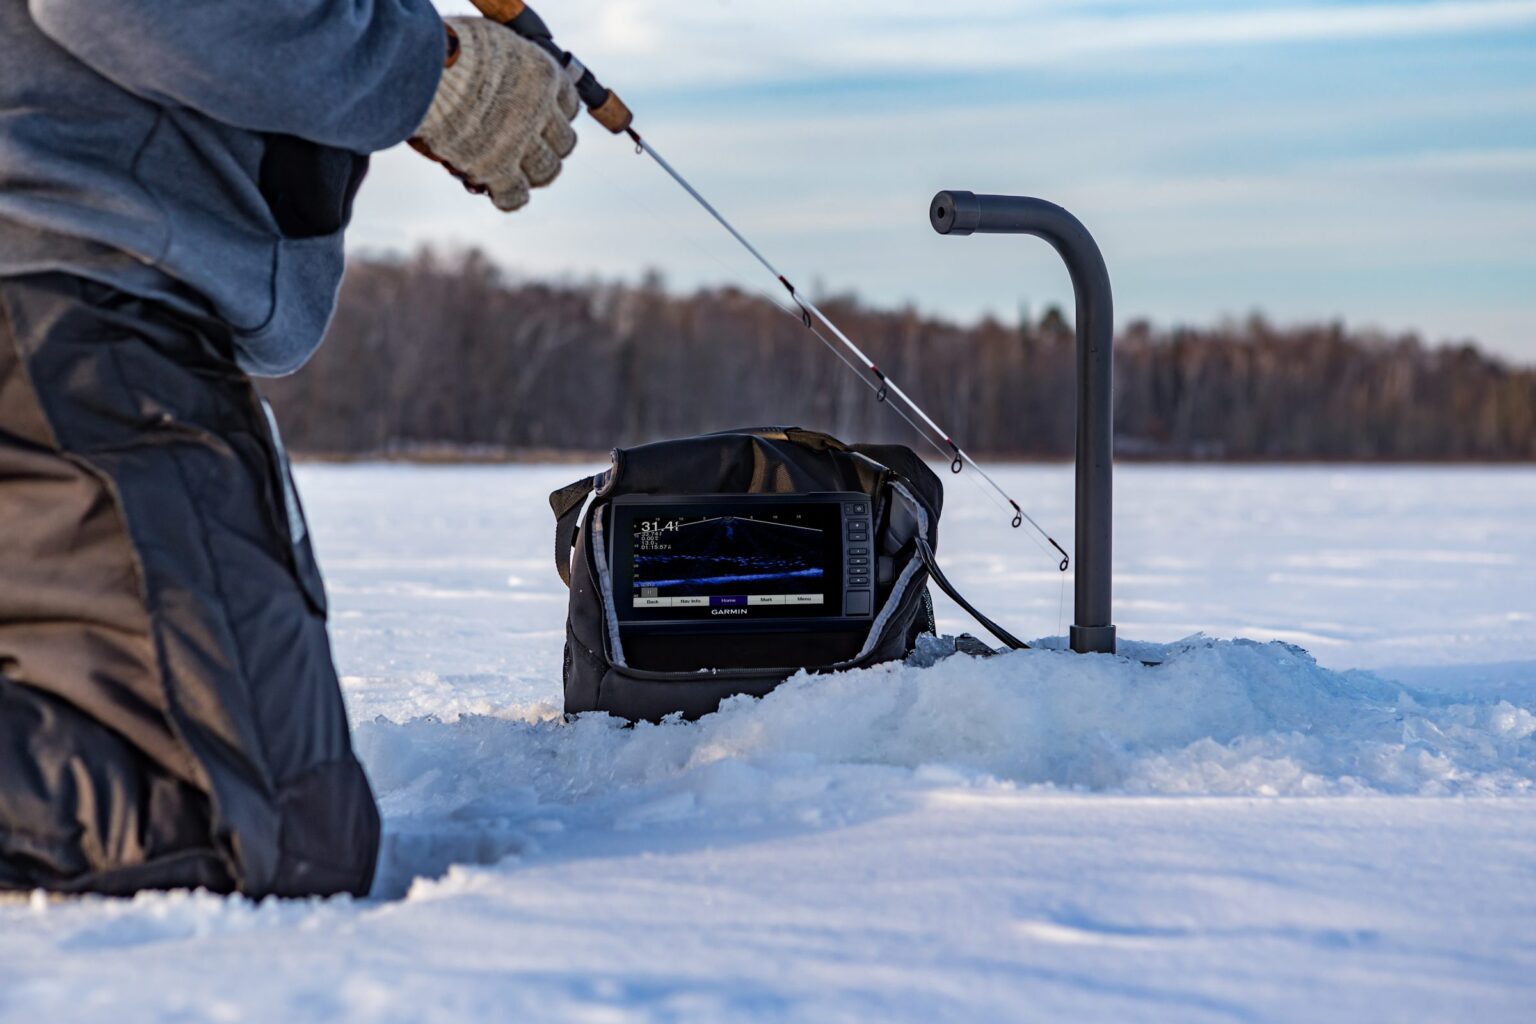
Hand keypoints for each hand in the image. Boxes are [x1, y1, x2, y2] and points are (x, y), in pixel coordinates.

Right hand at [410, 17, 578, 211]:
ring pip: (545, 171)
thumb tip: (500, 79)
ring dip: (532, 175)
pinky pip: (514, 195)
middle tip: (531, 150)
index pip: (569, 103)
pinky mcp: (498, 169)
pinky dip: (507, 197)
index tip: (547, 118)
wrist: (427, 65)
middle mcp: (540, 110)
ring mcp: (522, 142)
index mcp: (543, 74)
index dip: (557, 114)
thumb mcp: (492, 42)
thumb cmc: (450, 47)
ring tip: (514, 173)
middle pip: (563, 142)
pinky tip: (497, 194)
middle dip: (549, 148)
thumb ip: (505, 63)